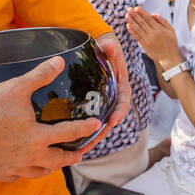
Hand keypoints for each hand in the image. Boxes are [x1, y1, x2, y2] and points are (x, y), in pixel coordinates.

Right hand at [0, 56, 102, 180]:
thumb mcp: (14, 87)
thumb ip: (40, 75)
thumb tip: (59, 61)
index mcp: (36, 137)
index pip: (69, 133)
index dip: (85, 129)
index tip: (96, 125)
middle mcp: (28, 157)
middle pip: (58, 161)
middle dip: (72, 157)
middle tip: (80, 153)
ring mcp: (14, 169)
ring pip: (40, 172)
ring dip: (51, 166)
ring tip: (56, 161)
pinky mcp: (0, 174)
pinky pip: (19, 175)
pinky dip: (26, 170)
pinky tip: (27, 165)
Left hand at [75, 32, 131, 154]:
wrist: (99, 48)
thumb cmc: (105, 48)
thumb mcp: (109, 46)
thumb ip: (110, 47)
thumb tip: (109, 47)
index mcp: (121, 86)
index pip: (123, 102)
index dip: (119, 113)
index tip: (112, 122)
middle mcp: (114, 97)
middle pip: (111, 118)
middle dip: (102, 132)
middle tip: (92, 141)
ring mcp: (103, 102)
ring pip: (99, 123)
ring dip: (92, 136)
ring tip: (80, 148)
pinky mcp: (92, 104)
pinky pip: (88, 120)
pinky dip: (82, 131)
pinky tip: (71, 141)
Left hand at [125, 6, 180, 68]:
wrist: (169, 58)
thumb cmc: (171, 43)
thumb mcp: (171, 31)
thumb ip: (163, 21)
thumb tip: (154, 14)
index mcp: (160, 29)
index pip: (149, 19)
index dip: (142, 13)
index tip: (136, 7)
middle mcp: (153, 34)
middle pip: (142, 22)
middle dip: (135, 15)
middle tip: (129, 9)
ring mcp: (148, 40)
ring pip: (138, 29)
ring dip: (131, 22)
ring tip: (126, 16)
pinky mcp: (144, 46)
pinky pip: (137, 37)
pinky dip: (132, 31)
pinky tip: (128, 26)